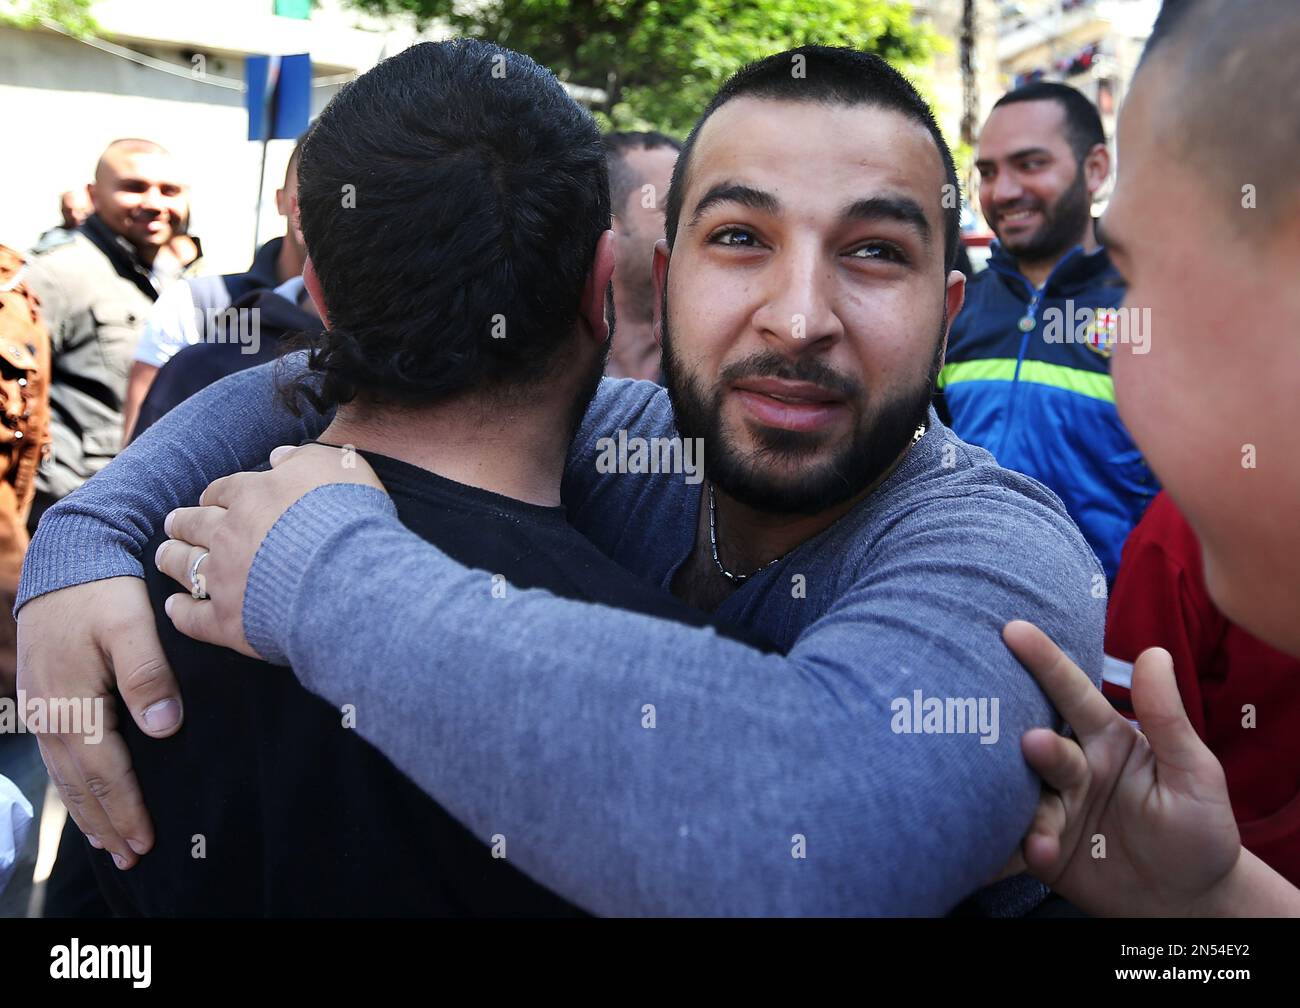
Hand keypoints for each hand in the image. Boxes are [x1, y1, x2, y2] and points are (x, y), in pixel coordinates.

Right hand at [15, 577, 183, 867]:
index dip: (126, 809)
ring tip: (109, 844)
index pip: (105, 772)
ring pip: (65, 775)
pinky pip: (56, 757)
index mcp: (74, 703)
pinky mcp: (43, 698)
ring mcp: (41, 708)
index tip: (146, 841)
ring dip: (87, 813)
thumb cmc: (103, 590)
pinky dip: (73, 786)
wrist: (66, 557)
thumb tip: (164, 730)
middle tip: (132, 858)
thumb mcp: (131, 625)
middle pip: (81, 785)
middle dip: (107, 824)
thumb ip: (148, 676)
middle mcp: (51, 713)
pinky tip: (84, 798)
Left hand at [155, 443, 383, 654]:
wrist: (347, 576)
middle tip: (173, 522)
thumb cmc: (349, 518)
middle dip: (182, 521)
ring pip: (184, 564)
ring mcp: (225, 578)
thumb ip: (305, 458)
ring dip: (171, 558)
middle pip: (195, 523)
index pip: (225, 490)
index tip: (211, 498)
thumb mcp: (338, 466)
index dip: (216, 494)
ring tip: (164, 555)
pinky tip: (174, 607)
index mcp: (255, 495)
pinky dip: (180, 611)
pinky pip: (192, 617)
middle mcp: (229, 533)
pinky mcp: (228, 621)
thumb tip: (280, 456)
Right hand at [1002, 619, 1243, 915]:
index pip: (1071, 692)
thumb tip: (1154, 653)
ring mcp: (1055, 807)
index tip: (1013, 629)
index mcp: (1106, 738)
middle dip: (1037, 743)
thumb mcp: (1195, 773)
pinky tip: (1032, 858)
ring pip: (1027, 796)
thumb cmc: (1198, 830)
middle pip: (1045, 744)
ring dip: (1033, 812)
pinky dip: (1019, 849)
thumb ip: (1168, 719)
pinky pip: (1019, 843)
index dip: (1043, 660)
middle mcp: (1073, 767)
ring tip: (1045, 837)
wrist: (1187, 903)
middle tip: (1032, 744)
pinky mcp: (1042, 848)